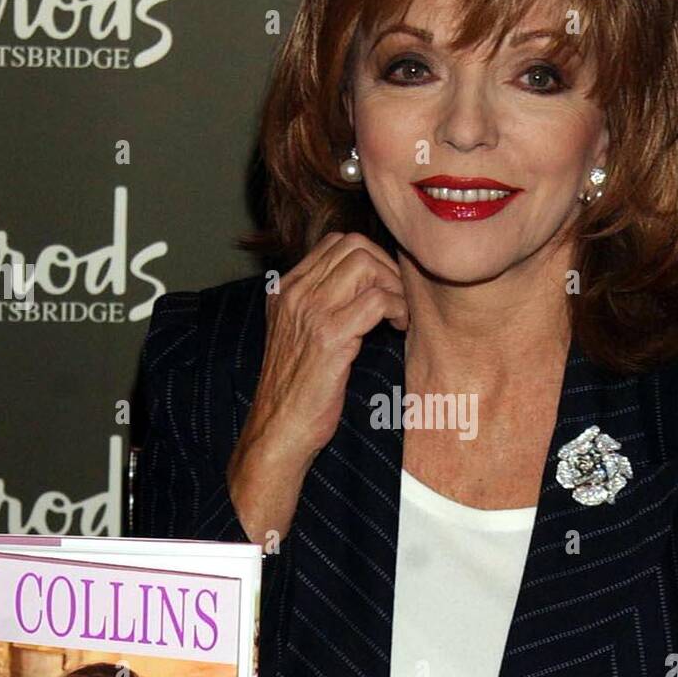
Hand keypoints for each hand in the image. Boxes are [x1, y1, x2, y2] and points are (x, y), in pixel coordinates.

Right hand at [228, 232, 407, 542]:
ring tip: (400, 315)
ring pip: (366, 266)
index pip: (335, 244)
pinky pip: (377, 301)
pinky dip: (397, 309)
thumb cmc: (297, 392)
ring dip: (395, 287)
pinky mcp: (329, 337)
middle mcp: (294, 294)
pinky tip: (399, 328)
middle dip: (388, 268)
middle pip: (354, 246)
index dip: (372, 259)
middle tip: (399, 300)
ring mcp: (310, 313)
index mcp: (284, 290)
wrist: (278, 432)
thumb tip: (368, 286)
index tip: (386, 288)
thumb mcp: (300, 338)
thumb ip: (322, 307)